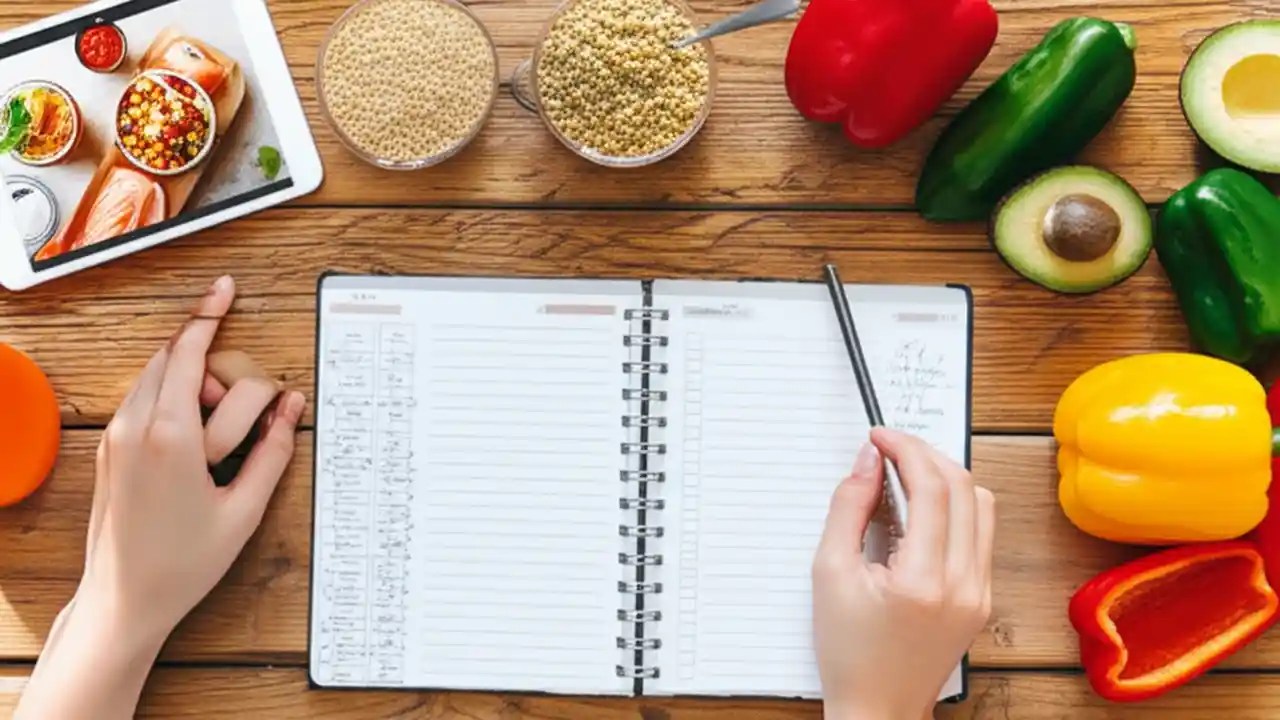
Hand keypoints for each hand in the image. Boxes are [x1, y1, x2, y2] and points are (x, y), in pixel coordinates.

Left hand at [15, 276, 306, 719]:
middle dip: (214, 363)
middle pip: (173, 358)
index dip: (209, 316)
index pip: (190, 354)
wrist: (123, 600)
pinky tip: (198, 433)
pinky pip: (143, 402)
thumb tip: (292, 409)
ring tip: (223, 428)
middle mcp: (135, 427)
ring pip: (155, 378)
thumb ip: (273, 452)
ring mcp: (116, 438)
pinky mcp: (109, 452)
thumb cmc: (182, 562)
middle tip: (246, 402)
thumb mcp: (244, 509)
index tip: (224, 290)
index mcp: (170, 436)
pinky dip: (173, 399)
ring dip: (193, 382)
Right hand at [813, 428, 994, 719]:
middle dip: (926, 454)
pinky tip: (920, 510)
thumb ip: (848, 507)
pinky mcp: (984, 597)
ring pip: (981, 505)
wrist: (879, 707)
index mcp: (924, 581)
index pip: (932, 487)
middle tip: (890, 447)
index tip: (880, 437)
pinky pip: (980, 532)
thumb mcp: (830, 572)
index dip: (906, 449)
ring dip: (945, 477)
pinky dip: (954, 507)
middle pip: (964, 487)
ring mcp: (980, 592)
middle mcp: (964, 585)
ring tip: (905, 475)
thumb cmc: (849, 652)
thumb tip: (868, 460)